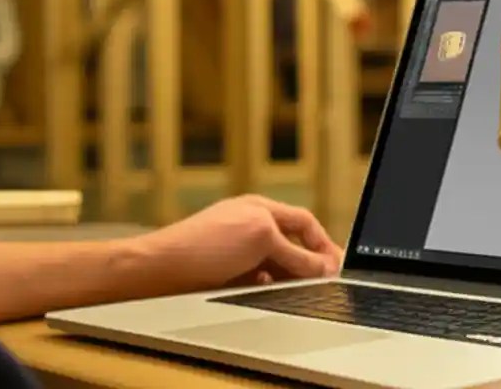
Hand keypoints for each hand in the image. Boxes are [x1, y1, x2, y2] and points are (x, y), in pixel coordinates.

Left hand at [137, 195, 344, 293]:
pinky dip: (266, 286)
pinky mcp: (227, 273)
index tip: (337, 266)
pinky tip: (264, 292)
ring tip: (296, 290)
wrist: (164, 270)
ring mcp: (238, 251)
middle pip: (292, 246)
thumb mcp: (261, 240)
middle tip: (322, 284)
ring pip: (277, 266)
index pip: (304, 223)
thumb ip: (295, 253)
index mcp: (261, 209)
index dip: (323, 243)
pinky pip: (258, 280)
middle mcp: (251, 227)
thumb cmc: (206, 244)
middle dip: (308, 264)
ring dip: (287, 277)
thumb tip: (324, 266)